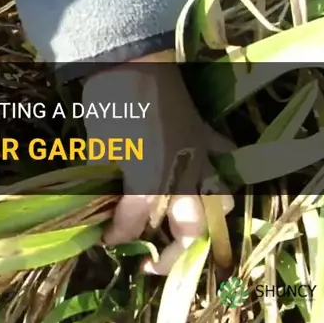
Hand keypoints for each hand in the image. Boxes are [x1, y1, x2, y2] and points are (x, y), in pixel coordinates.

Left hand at [83, 51, 234, 274]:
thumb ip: (105, 182)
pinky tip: (205, 180)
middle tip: (150, 263)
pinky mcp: (205, 133)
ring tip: (182, 227)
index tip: (105, 239)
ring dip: (202, 220)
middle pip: (188, 230)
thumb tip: (105, 204)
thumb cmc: (108, 103)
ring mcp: (199, 155)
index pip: (132, 221)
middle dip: (170, 254)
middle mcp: (180, 175)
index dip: (117, 234)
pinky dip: (218, 171)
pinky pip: (224, 157)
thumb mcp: (99, 147)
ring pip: (218, 202)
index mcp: (147, 179)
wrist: (130, 59)